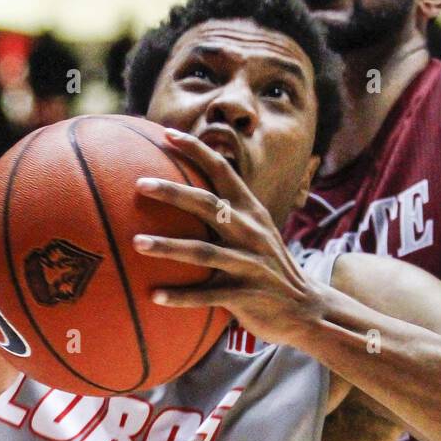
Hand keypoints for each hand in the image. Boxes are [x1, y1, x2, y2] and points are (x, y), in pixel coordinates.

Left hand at [132, 129, 325, 348]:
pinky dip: (180, 296)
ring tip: (136, 243)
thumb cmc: (267, 267)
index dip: (196, 150)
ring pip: (202, 251)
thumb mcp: (256, 232)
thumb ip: (229, 212)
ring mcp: (248, 264)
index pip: (222, 171)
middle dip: (173, 192)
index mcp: (251, 211)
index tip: (167, 133)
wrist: (304, 307)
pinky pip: (207, 295)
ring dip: (167, 247)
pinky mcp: (245, 295)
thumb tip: (188, 191)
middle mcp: (250, 232)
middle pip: (207, 205)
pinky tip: (154, 296)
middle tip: (139, 184)